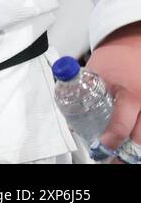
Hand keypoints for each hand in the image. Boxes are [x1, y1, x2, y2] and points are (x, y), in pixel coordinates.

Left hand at [85, 23, 140, 163]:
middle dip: (126, 152)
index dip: (111, 140)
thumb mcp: (94, 71)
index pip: (121, 125)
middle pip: (140, 138)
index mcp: (131, 95)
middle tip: (111, 159)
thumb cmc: (115, 57)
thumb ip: (82, 91)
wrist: (134, 43)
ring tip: (121, 156)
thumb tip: (68, 115)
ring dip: (134, 148)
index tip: (101, 147)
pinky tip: (131, 143)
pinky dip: (139, 135)